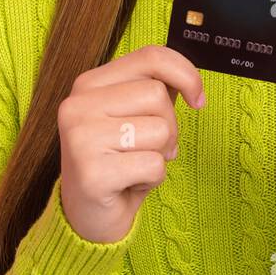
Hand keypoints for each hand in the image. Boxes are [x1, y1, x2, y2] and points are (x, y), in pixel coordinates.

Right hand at [56, 45, 205, 243]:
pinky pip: (154, 165)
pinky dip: (153, 179)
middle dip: (169, 127)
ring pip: (160, 129)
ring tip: (134, 167)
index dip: (185, 74)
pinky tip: (129, 185)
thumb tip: (189, 79)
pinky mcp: (92, 173)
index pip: (150, 57)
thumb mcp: (132, 117)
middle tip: (148, 150)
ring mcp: (81, 138)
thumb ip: (153, 90)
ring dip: (160, 155)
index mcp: (88, 84)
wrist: (86, 217)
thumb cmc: (116, 162)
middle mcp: (78, 105)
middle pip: (157, 95)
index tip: (197, 99)